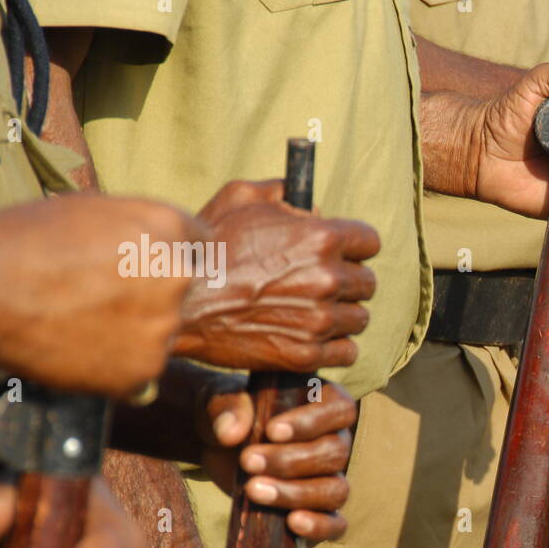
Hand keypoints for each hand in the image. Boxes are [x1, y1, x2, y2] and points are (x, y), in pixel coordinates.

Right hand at [0, 194, 198, 397]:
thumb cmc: (24, 242)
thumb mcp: (91, 211)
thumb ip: (140, 230)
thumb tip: (161, 250)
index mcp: (167, 227)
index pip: (199, 246)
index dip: (170, 256)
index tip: (148, 266)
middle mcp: (177, 276)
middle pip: (180, 293)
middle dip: (151, 295)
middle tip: (101, 296)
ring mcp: (163, 326)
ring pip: (161, 332)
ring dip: (135, 332)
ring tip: (82, 322)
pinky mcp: (145, 370)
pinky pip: (142, 371)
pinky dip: (117, 366)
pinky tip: (80, 348)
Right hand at [173, 180, 378, 371]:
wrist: (178, 303)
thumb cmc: (207, 246)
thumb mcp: (241, 197)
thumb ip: (284, 193)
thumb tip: (314, 207)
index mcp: (321, 238)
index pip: (370, 242)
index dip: (354, 246)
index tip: (341, 253)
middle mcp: (327, 279)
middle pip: (367, 283)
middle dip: (347, 281)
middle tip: (320, 285)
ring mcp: (319, 321)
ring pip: (358, 318)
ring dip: (341, 315)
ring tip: (311, 311)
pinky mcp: (306, 354)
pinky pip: (347, 352)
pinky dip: (333, 347)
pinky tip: (310, 336)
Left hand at [198, 376, 355, 542]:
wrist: (216, 448)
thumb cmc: (228, 414)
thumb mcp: (219, 401)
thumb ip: (226, 407)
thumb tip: (231, 433)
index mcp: (324, 402)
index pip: (340, 409)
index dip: (312, 422)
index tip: (272, 431)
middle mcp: (336, 440)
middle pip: (335, 452)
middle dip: (290, 461)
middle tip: (247, 460)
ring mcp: (330, 478)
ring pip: (335, 490)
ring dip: (296, 493)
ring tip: (253, 490)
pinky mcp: (319, 511)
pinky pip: (335, 524)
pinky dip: (319, 526)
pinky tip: (292, 523)